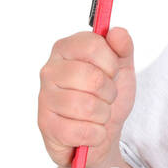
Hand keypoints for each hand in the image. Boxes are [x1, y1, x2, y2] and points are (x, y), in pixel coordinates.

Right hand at [37, 27, 135, 167]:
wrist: (101, 133)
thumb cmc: (106, 96)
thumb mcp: (122, 68)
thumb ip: (122, 47)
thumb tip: (117, 32)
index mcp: (65, 49)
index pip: (92, 46)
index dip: (111, 63)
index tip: (112, 72)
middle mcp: (50, 70)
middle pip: (93, 78)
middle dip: (110, 93)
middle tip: (106, 97)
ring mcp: (45, 98)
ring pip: (88, 106)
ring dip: (104, 115)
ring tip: (98, 114)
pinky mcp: (46, 125)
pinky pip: (82, 131)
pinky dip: (96, 135)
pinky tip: (92, 131)